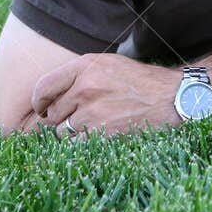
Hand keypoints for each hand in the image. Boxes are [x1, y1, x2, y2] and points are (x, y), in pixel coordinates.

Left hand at [31, 52, 179, 135]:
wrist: (172, 98)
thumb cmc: (141, 82)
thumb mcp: (109, 65)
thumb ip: (79, 75)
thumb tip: (50, 97)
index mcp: (86, 66)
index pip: (44, 87)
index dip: (39, 102)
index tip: (42, 109)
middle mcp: (85, 87)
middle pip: (52, 113)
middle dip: (60, 119)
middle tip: (78, 119)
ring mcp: (93, 112)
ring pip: (61, 132)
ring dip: (71, 134)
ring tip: (93, 126)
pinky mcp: (102, 134)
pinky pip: (75, 145)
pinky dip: (82, 145)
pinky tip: (98, 137)